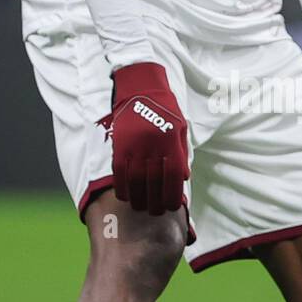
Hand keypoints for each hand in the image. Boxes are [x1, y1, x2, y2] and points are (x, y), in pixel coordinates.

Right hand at [100, 62, 188, 214]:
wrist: (141, 89)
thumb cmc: (165, 111)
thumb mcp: (181, 130)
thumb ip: (181, 154)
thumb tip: (182, 179)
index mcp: (172, 142)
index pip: (173, 177)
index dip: (172, 195)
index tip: (171, 207)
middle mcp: (154, 145)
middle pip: (154, 182)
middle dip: (155, 201)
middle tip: (155, 212)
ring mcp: (136, 145)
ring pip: (136, 180)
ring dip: (138, 198)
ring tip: (140, 207)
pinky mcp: (120, 144)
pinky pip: (119, 171)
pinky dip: (121, 186)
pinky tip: (124, 196)